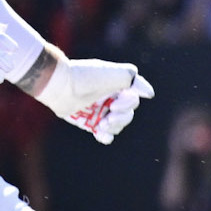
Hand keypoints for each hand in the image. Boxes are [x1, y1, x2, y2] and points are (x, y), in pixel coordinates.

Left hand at [35, 56, 154, 143]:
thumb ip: (135, 81)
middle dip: (121, 117)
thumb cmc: (88, 77)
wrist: (61, 86)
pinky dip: (105, 136)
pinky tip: (100, 134)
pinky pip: (104, 134)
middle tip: (108, 117)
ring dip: (113, 127)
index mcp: (117, 86)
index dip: (129, 103)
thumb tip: (149, 94)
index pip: (134, 99)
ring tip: (101, 125)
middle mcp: (109, 98)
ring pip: (117, 125)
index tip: (115, 102)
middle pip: (127, 114)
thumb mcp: (116, 74)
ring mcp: (99, 111)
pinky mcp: (89, 122)